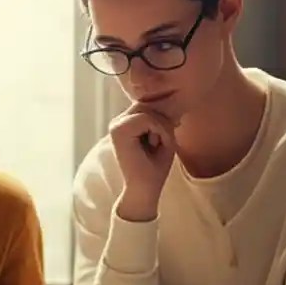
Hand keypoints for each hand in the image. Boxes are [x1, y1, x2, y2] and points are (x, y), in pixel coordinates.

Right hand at [108, 104, 177, 221]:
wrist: (145, 189)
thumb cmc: (155, 166)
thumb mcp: (162, 134)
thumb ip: (161, 116)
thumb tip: (169, 95)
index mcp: (124, 123)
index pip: (148, 104)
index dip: (163, 116)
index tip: (167, 133)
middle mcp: (117, 122)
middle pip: (148, 104)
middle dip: (163, 121)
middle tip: (162, 142)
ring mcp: (116, 125)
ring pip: (149, 110)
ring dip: (162, 128)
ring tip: (157, 146)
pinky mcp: (119, 131)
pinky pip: (148, 118)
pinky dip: (160, 132)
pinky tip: (155, 146)